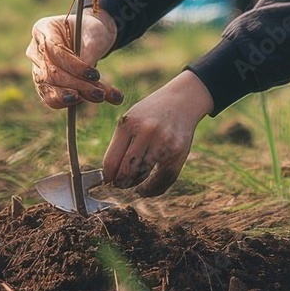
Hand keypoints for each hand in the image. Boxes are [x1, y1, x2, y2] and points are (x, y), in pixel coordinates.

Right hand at [26, 9, 121, 107]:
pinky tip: (84, 101)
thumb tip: (88, 80)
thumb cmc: (90, 31)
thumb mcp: (93, 35)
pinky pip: (51, 98)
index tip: (94, 74)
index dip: (74, 66)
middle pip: (51, 73)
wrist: (89, 36)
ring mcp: (36, 68)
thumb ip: (88, 55)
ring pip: (49, 89)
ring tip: (96, 98)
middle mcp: (35, 50)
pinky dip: (68, 103)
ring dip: (74, 97)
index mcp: (43, 29)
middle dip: (77, 85)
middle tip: (100, 93)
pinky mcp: (43, 84)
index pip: (54, 51)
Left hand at [102, 70, 213, 196]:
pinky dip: (152, 189)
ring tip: (133, 183)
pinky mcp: (178, 152)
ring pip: (143, 177)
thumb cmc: (150, 114)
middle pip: (126, 171)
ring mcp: (164, 143)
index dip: (107, 177)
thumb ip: (119, 145)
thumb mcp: (131, 120)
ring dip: (135, 185)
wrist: (182, 100)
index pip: (111, 162)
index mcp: (128, 124)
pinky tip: (145, 188)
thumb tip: (108, 177)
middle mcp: (146, 132)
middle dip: (120, 182)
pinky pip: (162, 180)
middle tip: (119, 184)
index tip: (108, 181)